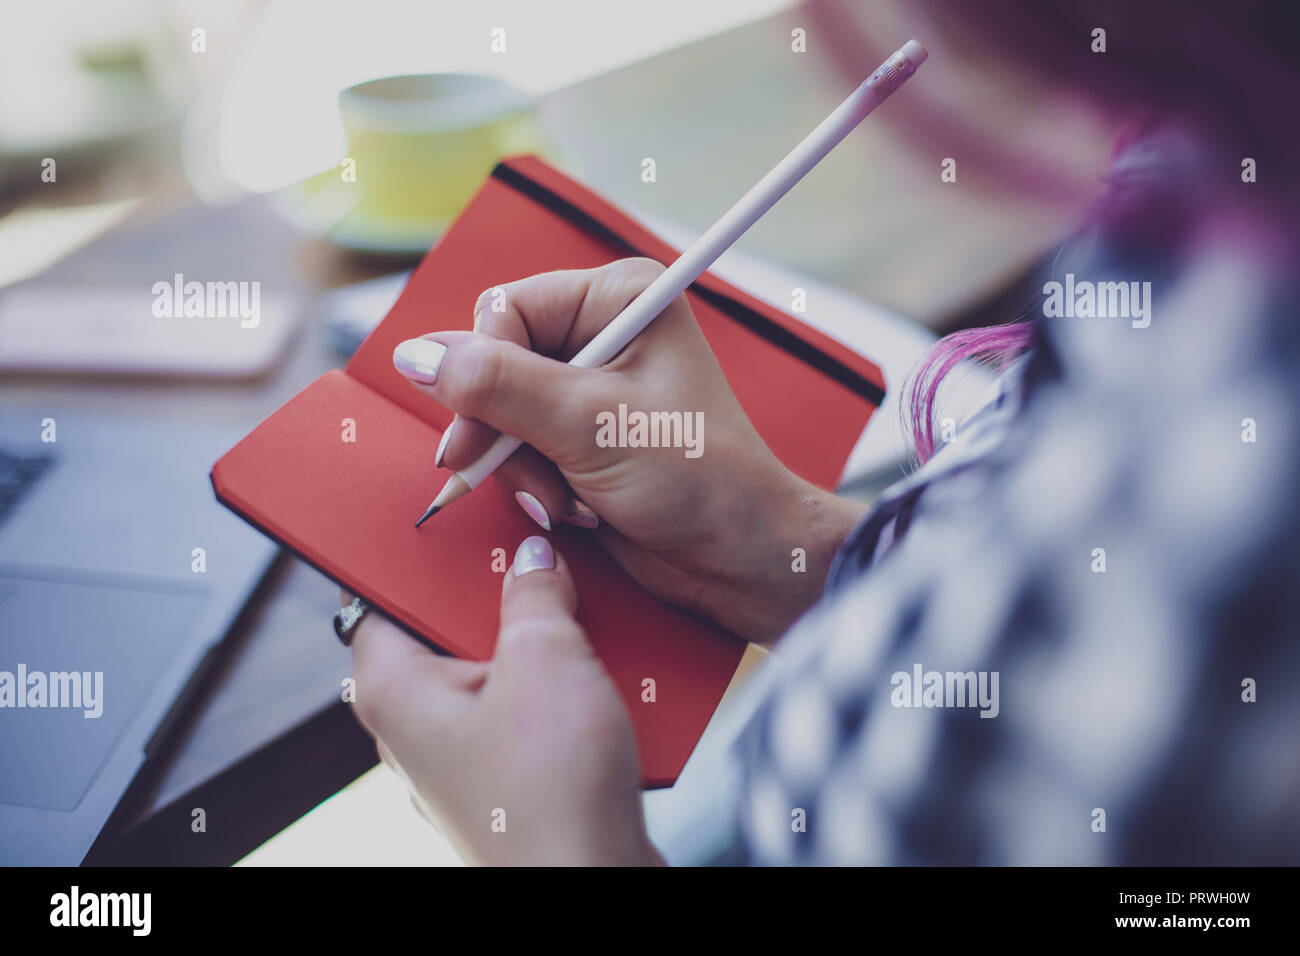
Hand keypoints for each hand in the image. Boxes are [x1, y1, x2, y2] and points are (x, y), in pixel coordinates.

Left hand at [348, 536, 660, 865]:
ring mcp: (462, 754)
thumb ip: (534, 594)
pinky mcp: (509, 776)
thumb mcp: (547, 661)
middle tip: (534, 553)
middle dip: (495, 591)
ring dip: (539, 638)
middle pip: (443, 625)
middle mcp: (416, 723)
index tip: (442, 512)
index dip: (407, 550)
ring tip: (579, 608)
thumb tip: (532, 558)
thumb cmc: (550, 796)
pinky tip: (602, 667)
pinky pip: (527, 707)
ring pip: (493, 666)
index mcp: (395, 688)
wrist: (594, 887)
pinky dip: (560, 683)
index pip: (372, 593)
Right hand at [394, 259, 864, 645]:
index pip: (505, 311)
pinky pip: (517, 450)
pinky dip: (535, 485)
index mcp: (618, 299)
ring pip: (497, 414)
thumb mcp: (589, 424)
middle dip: (501, 431)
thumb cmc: (694, 477)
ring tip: (566, 500)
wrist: (738, 556)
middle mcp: (602, 332)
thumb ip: (496, 386)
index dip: (483, 372)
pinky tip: (575, 508)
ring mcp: (589, 387)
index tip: (479, 435)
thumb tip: (415, 355)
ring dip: (521, 468)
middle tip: (502, 472)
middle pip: (493, 363)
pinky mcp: (580, 437)